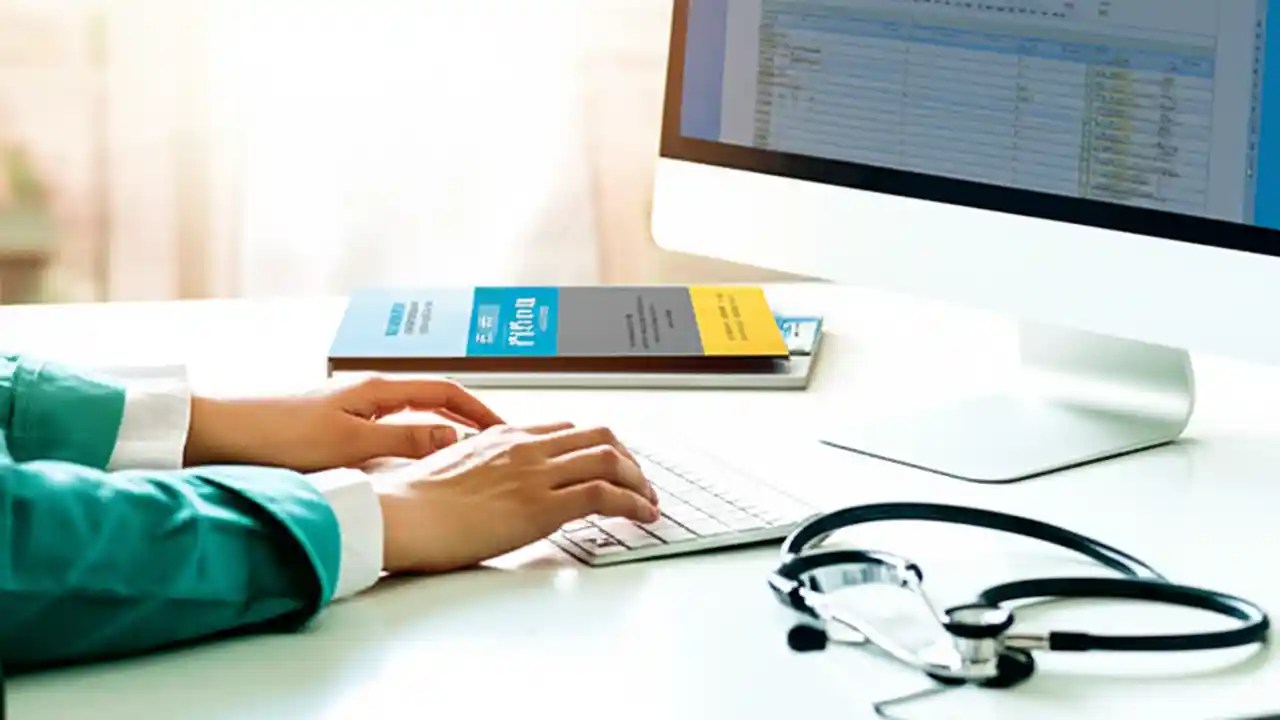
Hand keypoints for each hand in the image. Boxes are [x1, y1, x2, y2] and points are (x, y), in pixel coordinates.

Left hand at [183, 376, 504, 471]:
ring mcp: (350, 409)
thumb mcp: (351, 444)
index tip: (508, 432)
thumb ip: (406, 442)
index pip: (447, 392)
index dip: (481, 412)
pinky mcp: (333, 427)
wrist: (221, 433)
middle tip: (496, 447)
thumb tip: (455, 440)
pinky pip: (389, 432)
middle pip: (434, 403)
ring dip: (441, 434)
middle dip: (468, 422)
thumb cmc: (278, 434)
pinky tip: (411, 466)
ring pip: (411, 419)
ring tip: (464, 458)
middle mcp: (368, 393)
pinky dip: (412, 445)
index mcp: (378, 389)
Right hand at [374, 423, 658, 573]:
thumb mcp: (447, 470)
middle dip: (628, 459)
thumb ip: (477, 468)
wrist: (397, 515)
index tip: (607, 464)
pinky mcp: (542, 506)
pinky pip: (604, 495)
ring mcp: (536, 474)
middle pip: (598, 437)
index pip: (565, 430)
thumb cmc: (409, 502)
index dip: (595, 446)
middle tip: (639, 482)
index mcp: (502, 436)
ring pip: (610, 459)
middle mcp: (525, 447)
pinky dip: (633, 503)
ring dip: (639, 481)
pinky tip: (642, 515)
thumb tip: (485, 485)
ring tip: (649, 501)